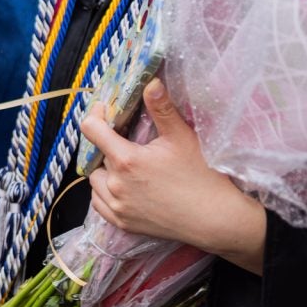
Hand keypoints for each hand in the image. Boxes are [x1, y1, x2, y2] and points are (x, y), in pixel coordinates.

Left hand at [81, 79, 265, 274]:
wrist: (214, 219)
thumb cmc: (201, 176)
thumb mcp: (181, 137)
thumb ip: (162, 108)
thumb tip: (151, 82)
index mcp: (126, 160)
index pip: (91, 130)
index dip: (97, 115)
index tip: (106, 110)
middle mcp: (116, 185)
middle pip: (96, 156)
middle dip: (106, 144)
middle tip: (125, 140)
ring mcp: (118, 207)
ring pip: (95, 182)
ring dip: (104, 170)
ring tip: (124, 164)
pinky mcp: (124, 224)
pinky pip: (100, 204)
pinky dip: (105, 193)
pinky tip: (123, 186)